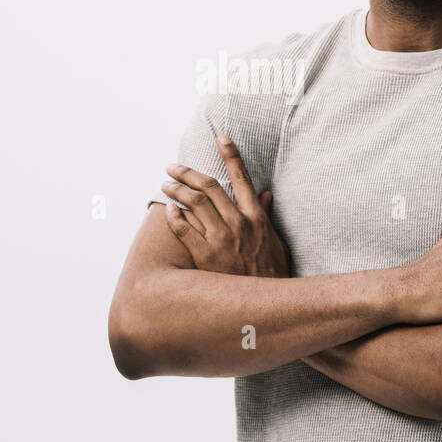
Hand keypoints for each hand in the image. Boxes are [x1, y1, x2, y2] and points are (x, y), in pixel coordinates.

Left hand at [160, 135, 290, 277]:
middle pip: (209, 187)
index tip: (221, 137)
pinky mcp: (205, 256)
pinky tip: (167, 210)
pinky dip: (174, 217)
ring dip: (176, 190)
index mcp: (256, 216)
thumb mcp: (276, 241)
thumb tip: (265, 194)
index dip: (231, 155)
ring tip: (165, 185)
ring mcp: (221, 239)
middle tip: (173, 167)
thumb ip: (267, 216)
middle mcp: (238, 223)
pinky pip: (184, 230)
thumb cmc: (272, 273)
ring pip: (194, 204)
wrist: (264, 304)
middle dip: (188, 173)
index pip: (242, 177)